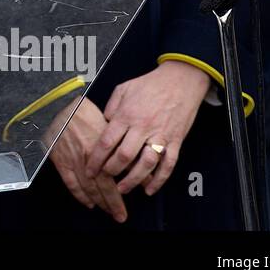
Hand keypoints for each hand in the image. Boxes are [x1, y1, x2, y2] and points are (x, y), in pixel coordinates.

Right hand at [44, 98, 128, 222]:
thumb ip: (117, 142)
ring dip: (99, 202)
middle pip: (103, 186)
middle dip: (113, 203)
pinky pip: (71, 183)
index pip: (115, 175)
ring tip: (107, 212)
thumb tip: (135, 159)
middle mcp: (89, 157)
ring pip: (88, 188)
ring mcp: (73, 160)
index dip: (122, 191)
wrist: (53, 104)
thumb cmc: (80, 109)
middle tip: (120, 216)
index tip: (132, 196)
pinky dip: (79, 195)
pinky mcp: (60, 161)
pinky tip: (87, 203)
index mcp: (101, 146)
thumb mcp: (104, 121)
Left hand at [85, 61, 208, 198]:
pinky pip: (168, 164)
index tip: (89, 170)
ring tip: (123, 189)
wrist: (180, 80)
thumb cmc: (149, 84)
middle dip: (112, 171)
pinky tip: (150, 189)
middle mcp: (142, 127)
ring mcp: (161, 135)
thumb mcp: (123, 89)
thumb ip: (111, 107)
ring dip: (134, 180)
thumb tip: (103, 124)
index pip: (107, 142)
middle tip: (104, 180)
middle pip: (124, 156)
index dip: (96, 159)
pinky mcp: (176, 141)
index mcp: (126, 115)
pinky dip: (159, 179)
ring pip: (146, 164)